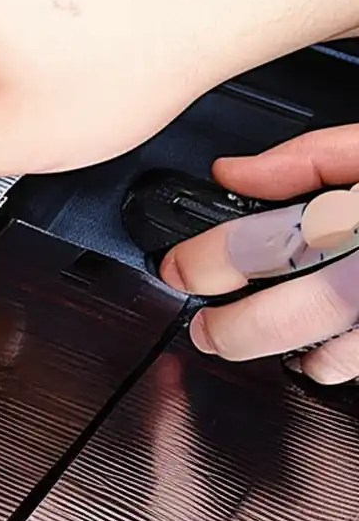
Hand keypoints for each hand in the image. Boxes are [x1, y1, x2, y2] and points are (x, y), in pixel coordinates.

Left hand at [160, 125, 358, 383]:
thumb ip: (310, 157)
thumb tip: (233, 174)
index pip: (272, 239)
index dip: (209, 259)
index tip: (179, 267)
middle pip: (308, 310)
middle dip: (241, 328)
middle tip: (208, 331)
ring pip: (350, 351)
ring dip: (299, 355)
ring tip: (263, 346)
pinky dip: (344, 363)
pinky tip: (323, 358)